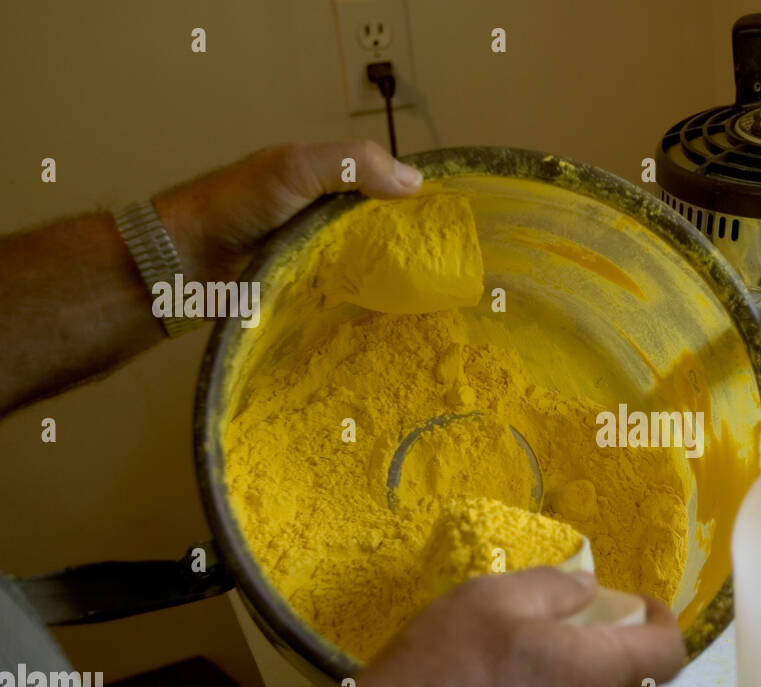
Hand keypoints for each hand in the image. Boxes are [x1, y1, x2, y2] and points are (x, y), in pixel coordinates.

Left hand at [153, 140, 422, 281]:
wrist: (180, 263)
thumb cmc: (235, 206)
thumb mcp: (294, 168)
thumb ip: (352, 164)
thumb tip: (416, 182)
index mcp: (321, 182)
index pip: (381, 187)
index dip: (411, 201)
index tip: (449, 224)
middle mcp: (322, 220)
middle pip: (380, 231)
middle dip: (409, 245)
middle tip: (444, 269)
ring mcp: (314, 260)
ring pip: (367, 267)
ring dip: (390, 280)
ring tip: (428, 298)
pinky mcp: (305, 295)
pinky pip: (346, 298)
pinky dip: (366, 305)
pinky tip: (392, 317)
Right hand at [365, 568, 686, 686]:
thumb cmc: (445, 662)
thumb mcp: (494, 596)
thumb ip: (554, 587)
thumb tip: (588, 589)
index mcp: (591, 673)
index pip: (668, 655)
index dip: (664, 621)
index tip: (639, 603)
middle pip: (616, 673)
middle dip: (595, 640)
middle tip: (544, 615)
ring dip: (559, 669)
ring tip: (501, 648)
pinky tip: (484, 684)